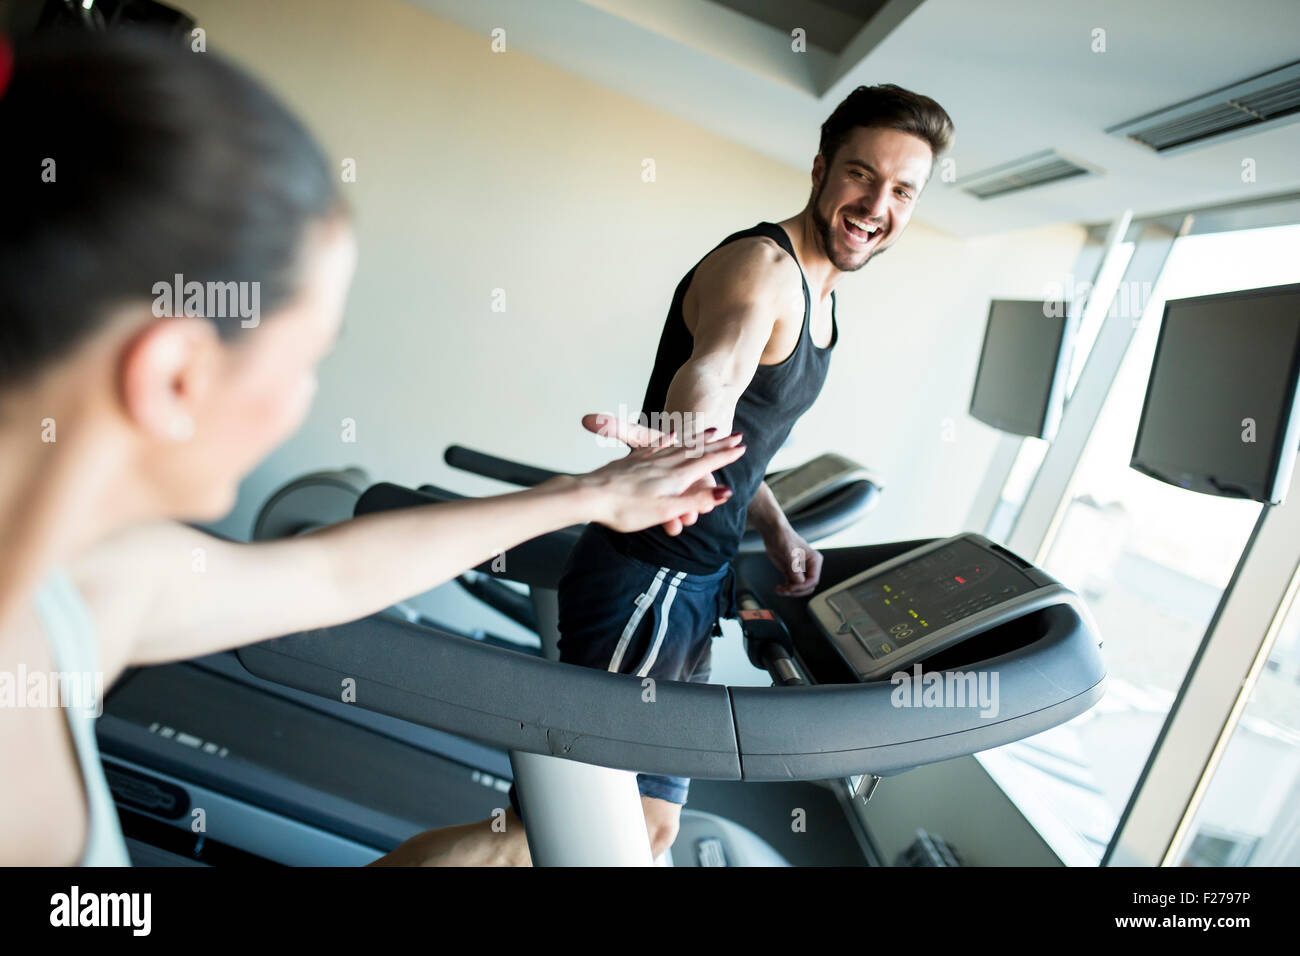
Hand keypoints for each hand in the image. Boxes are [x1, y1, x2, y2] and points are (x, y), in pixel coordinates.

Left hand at [578, 432, 745, 534]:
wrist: (590, 495)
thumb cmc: (625, 508)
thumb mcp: (665, 510)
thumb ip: (695, 500)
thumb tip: (724, 493)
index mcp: (675, 478)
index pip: (707, 464)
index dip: (725, 456)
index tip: (741, 447)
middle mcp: (665, 464)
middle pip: (698, 451)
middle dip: (718, 444)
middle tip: (737, 435)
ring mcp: (649, 460)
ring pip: (681, 446)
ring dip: (700, 439)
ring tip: (713, 431)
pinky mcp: (634, 461)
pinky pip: (658, 445)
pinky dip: (670, 440)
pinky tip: (672, 435)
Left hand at [763, 523, 821, 597]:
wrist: (773, 533)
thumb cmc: (784, 537)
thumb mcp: (789, 552)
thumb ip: (794, 567)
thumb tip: (800, 582)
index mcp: (814, 560)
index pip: (814, 580)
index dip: (803, 587)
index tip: (791, 588)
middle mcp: (809, 566)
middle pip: (808, 587)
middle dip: (797, 591)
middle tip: (786, 590)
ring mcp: (800, 570)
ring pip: (799, 588)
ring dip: (790, 592)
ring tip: (780, 590)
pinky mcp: (791, 572)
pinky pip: (792, 586)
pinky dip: (786, 589)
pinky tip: (779, 588)